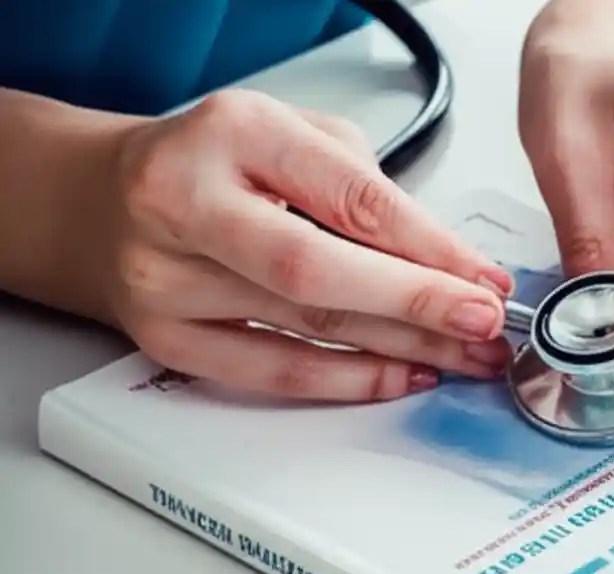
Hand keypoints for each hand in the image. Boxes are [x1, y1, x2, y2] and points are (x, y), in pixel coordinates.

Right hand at [96, 89, 513, 400]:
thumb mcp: (294, 137)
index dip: (432, 249)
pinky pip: (274, 373)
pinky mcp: (165, 338)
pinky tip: (403, 375)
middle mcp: (186, 201)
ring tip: (464, 356)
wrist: (106, 200)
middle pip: (320, 271)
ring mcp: (167, 278)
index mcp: (233, 133)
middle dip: (418, 305)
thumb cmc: (216, 165)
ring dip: (403, 348)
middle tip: (484, 326)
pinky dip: (350, 379)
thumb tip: (448, 265)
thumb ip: (365, 190)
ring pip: (306, 327)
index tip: (486, 280)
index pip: (352, 199)